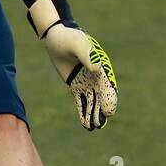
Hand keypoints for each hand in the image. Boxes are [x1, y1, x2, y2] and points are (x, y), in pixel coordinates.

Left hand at [26, 0, 117, 130]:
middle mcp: (96, 77)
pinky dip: (84, 113)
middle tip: (99, 123)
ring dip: (93, 114)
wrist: (56, 38)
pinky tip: (86, 125)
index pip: (108, 86)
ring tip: (93, 127)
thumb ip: (87, 55)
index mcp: (100, 67)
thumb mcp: (77, 44)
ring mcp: (86, 82)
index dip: (109, 99)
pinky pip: (81, 102)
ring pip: (92, 102)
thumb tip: (98, 69)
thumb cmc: (69, 38)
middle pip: (101, 97)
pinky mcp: (76, 86)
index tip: (109, 111)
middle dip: (101, 110)